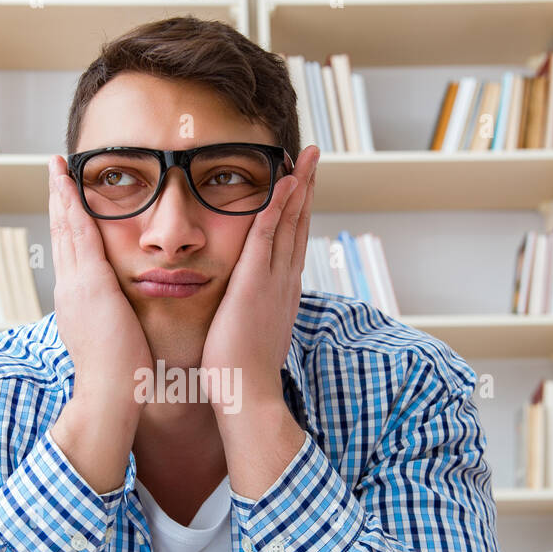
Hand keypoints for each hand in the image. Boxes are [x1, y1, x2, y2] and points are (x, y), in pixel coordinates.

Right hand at [47, 155, 152, 412]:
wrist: (109, 393)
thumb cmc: (120, 376)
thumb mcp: (114, 340)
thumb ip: (115, 322)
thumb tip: (122, 319)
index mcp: (77, 303)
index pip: (71, 255)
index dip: (67, 226)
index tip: (66, 202)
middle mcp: (70, 289)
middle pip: (62, 235)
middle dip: (58, 201)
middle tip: (54, 171)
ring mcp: (76, 285)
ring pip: (66, 229)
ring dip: (61, 195)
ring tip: (57, 168)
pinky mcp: (89, 283)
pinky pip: (79, 234)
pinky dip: (73, 207)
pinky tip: (71, 184)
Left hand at [200, 144, 318, 412]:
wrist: (247, 395)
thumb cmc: (240, 374)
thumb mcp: (248, 336)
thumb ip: (249, 316)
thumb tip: (243, 313)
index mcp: (281, 294)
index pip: (291, 243)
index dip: (298, 212)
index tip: (300, 184)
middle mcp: (284, 282)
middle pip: (299, 225)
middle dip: (306, 189)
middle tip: (312, 156)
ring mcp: (273, 282)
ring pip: (289, 224)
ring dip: (298, 187)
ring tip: (305, 157)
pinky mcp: (255, 284)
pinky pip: (266, 236)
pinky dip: (276, 207)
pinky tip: (281, 182)